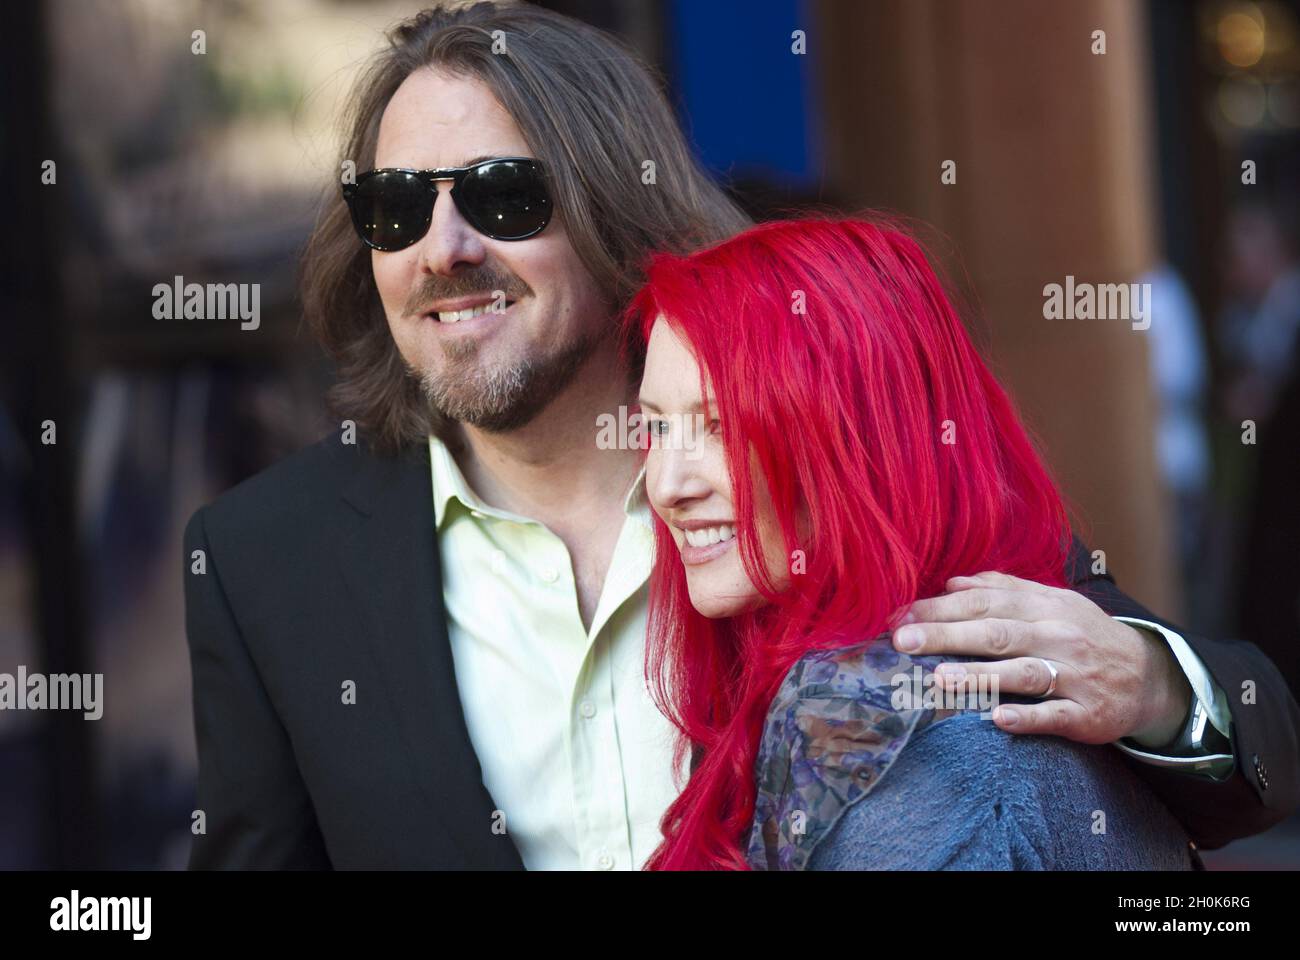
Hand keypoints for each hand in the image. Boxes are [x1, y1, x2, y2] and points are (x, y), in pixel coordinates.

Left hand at [892, 571, 1191, 745]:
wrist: (1149, 675)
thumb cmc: (1083, 634)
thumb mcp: (1051, 602)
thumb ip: (1003, 588)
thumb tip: (952, 582)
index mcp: (1043, 607)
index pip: (985, 602)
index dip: (941, 608)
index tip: (900, 615)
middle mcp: (1056, 637)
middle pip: (996, 634)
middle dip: (947, 635)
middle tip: (903, 640)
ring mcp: (1072, 676)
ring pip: (1022, 674)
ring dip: (980, 675)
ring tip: (939, 677)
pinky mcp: (1086, 714)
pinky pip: (1054, 715)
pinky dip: (1027, 718)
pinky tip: (997, 720)